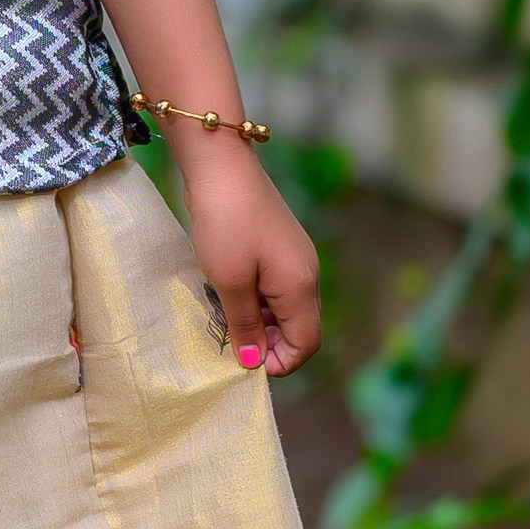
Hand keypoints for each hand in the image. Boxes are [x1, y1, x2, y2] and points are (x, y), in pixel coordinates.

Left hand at [178, 142, 320, 375]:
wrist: (223, 165)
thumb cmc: (226, 223)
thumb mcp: (230, 281)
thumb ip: (244, 325)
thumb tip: (254, 362)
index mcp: (301, 287)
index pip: (307, 343)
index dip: (279, 362)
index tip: (244, 362)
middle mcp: (307, 274)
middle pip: (298, 327)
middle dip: (268, 343)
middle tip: (230, 341)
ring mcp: (294, 258)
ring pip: (284, 308)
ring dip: (258, 320)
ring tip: (223, 316)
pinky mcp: (278, 246)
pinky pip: (273, 287)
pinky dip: (254, 298)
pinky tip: (227, 291)